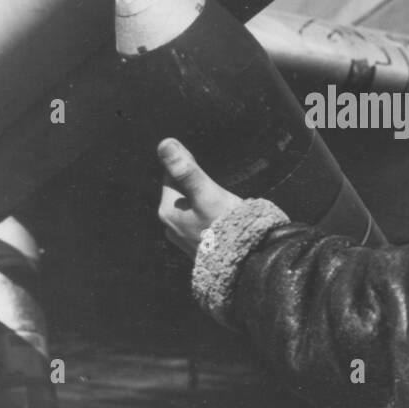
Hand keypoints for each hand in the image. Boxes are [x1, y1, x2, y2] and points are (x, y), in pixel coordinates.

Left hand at [156, 138, 241, 258]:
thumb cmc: (226, 226)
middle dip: (196, 185)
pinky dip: (208, 217)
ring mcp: (182, 239)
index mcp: (167, 210)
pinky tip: (222, 219)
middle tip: (214, 183)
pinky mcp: (196, 249)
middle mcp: (170, 226)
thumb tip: (164, 143)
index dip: (187, 164)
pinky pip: (199, 224)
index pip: (171, 175)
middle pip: (181, 193)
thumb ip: (186, 170)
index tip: (201, 162)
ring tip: (221, 201)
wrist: (244, 263)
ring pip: (191, 208)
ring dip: (202, 202)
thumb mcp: (206, 193)